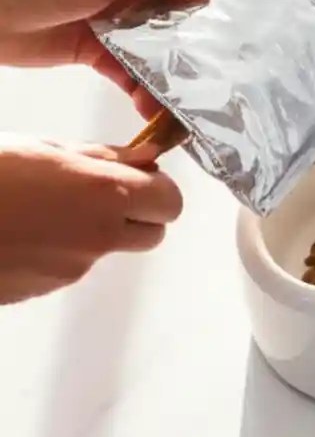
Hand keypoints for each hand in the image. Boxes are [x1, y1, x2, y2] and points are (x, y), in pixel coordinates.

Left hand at [0, 0, 210, 117]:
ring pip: (153, 47)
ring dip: (171, 72)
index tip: (234, 27)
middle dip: (194, 43)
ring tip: (191, 99)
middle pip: (172, 15)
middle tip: (221, 71)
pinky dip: (143, 90)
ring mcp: (109, 19)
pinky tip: (157, 109)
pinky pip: (128, 72)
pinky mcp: (94, 50)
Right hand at [0, 135, 181, 304]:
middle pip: (153, 233)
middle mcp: (97, 236)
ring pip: (108, 249)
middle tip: (104, 194)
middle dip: (139, 214)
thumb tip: (140, 160)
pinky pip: (68, 265)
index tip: (139, 177)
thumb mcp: (40, 149)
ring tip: (45, 207)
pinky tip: (22, 230)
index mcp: (103, 193)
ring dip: (94, 230)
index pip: (171, 201)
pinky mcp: (43, 288)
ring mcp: (71, 267)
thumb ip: (98, 158)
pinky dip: (57, 249)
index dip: (158, 189)